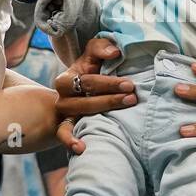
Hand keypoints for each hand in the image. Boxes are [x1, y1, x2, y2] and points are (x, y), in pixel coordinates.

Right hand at [53, 37, 136, 153]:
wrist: (74, 95)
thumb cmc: (88, 72)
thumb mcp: (92, 56)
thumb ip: (101, 48)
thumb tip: (114, 52)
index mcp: (67, 79)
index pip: (87, 79)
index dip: (109, 82)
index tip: (129, 84)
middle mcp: (63, 97)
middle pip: (86, 97)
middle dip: (111, 97)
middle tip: (132, 95)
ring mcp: (64, 114)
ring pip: (80, 114)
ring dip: (102, 110)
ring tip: (122, 113)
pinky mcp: (66, 128)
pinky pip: (64, 135)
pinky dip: (70, 141)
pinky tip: (81, 148)